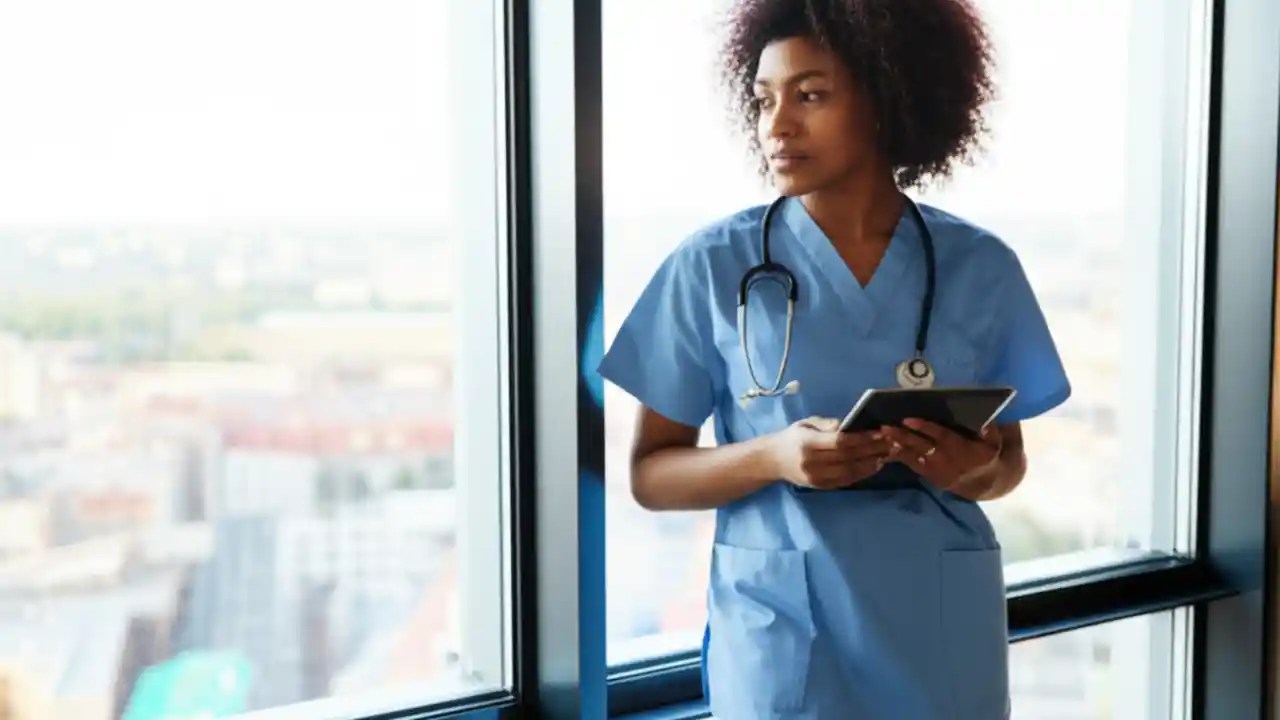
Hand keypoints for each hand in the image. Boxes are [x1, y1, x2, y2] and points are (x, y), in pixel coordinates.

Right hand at [769, 417, 890, 490]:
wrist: (772, 460)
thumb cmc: (792, 437)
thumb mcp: (806, 423)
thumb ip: (828, 424)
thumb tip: (852, 425)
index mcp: (807, 443)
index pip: (839, 442)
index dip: (861, 439)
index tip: (879, 432)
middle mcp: (812, 462)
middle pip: (848, 457)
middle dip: (872, 450)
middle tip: (891, 443)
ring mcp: (816, 477)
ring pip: (850, 472)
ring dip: (871, 463)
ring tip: (887, 454)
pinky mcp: (821, 487)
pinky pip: (846, 481)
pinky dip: (863, 473)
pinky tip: (874, 465)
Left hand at [879, 419, 1002, 496]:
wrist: (984, 483)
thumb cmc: (987, 454)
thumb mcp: (996, 443)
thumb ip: (990, 432)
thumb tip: (985, 422)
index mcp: (962, 449)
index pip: (941, 436)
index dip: (925, 428)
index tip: (908, 419)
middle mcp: (946, 461)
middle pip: (921, 446)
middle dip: (903, 436)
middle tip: (886, 426)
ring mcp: (936, 470)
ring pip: (914, 457)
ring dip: (897, 446)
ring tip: (882, 435)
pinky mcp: (929, 476)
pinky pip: (912, 466)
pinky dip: (899, 456)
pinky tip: (886, 447)